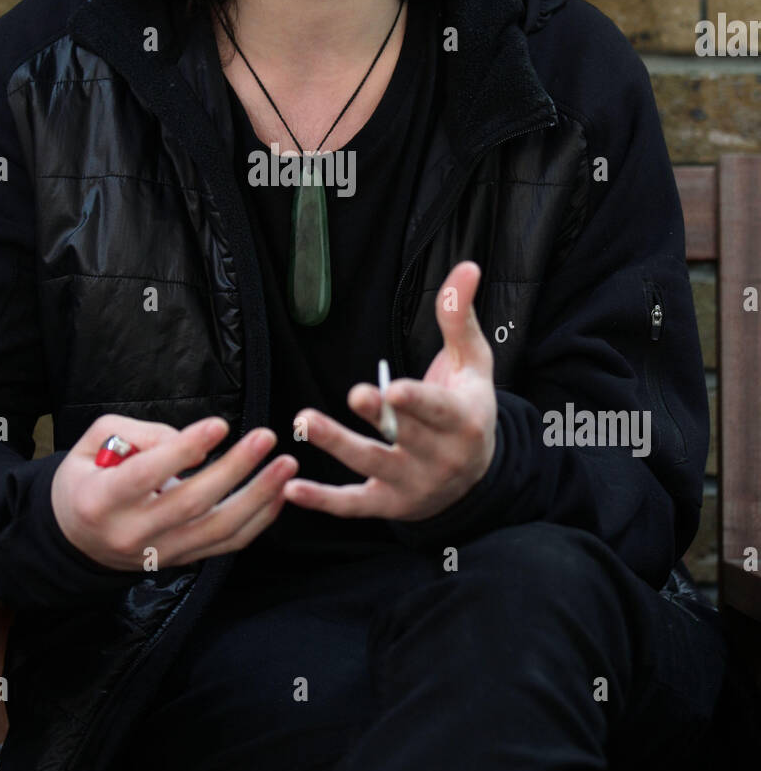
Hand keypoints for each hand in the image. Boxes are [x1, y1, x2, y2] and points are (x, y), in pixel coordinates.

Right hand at [51, 413, 297, 570]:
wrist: (74, 539)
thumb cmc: (86, 480)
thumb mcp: (93, 443)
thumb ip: (139, 434)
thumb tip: (190, 444)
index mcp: (101, 501)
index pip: (145, 475)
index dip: (183, 449)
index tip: (219, 425)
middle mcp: (131, 534)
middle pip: (191, 503)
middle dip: (234, 468)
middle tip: (265, 436)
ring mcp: (159, 553)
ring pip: (217, 529)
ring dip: (258, 497)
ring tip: (286, 466)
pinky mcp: (182, 561)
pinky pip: (227, 544)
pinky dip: (258, 520)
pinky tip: (277, 493)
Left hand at [282, 261, 496, 522]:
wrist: (477, 477)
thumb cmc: (470, 406)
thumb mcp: (473, 362)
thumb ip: (460, 317)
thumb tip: (467, 266)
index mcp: (463, 421)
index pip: (439, 410)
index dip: (417, 402)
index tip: (395, 390)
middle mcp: (440, 458)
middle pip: (405, 436)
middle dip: (378, 417)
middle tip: (354, 393)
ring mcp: (413, 485)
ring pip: (372, 465)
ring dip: (338, 445)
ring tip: (305, 420)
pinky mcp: (388, 505)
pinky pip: (353, 505)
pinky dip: (323, 501)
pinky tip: (291, 489)